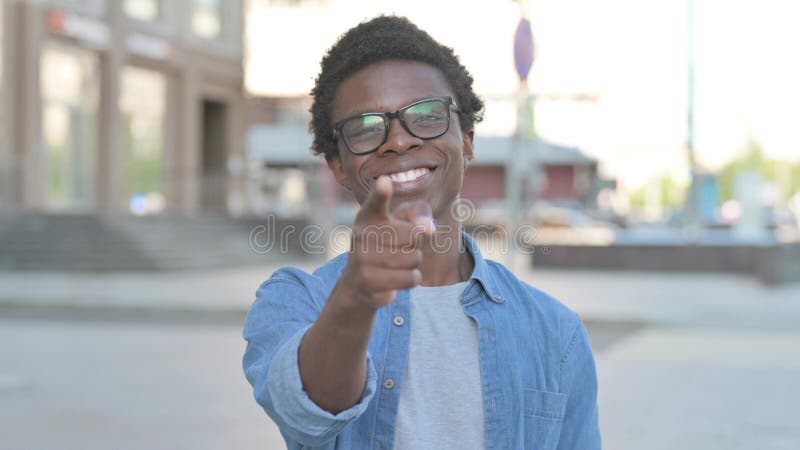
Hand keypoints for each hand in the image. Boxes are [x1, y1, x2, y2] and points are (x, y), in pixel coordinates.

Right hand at [340, 176, 435, 308]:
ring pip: (414, 259)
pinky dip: (412, 279)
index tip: (384, 182)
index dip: (382, 192)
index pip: (377, 201)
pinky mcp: (368, 280)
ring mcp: (362, 258)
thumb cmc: (389, 245)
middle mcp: (362, 234)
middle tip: (396, 249)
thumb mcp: (405, 223)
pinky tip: (396, 278)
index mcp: (369, 215)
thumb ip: (421, 215)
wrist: (360, 282)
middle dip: (415, 246)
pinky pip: (411, 278)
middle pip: (415, 236)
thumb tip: (429, 230)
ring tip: (394, 264)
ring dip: (413, 264)